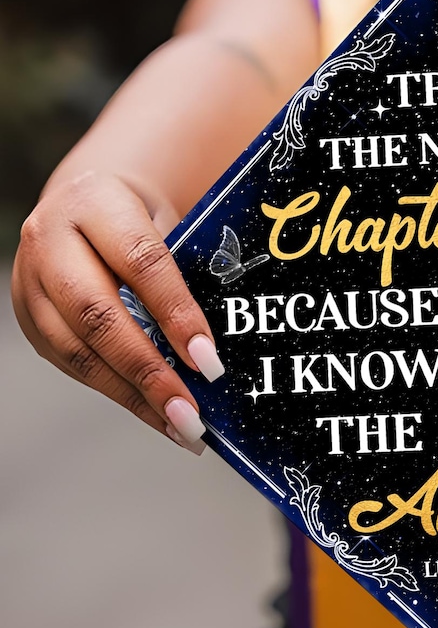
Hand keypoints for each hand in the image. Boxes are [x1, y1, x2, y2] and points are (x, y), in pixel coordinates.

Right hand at [11, 171, 223, 452]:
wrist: (84, 203)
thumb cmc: (143, 218)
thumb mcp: (168, 222)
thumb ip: (188, 267)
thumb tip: (218, 345)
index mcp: (96, 202)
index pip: (140, 262)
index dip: (176, 314)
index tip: (209, 361)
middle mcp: (51, 239)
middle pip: (98, 315)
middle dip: (149, 370)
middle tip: (190, 411)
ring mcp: (31, 281)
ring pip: (78, 349)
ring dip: (133, 395)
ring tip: (179, 425)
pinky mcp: (28, 317)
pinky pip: (72, 364)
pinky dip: (118, 393)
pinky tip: (155, 413)